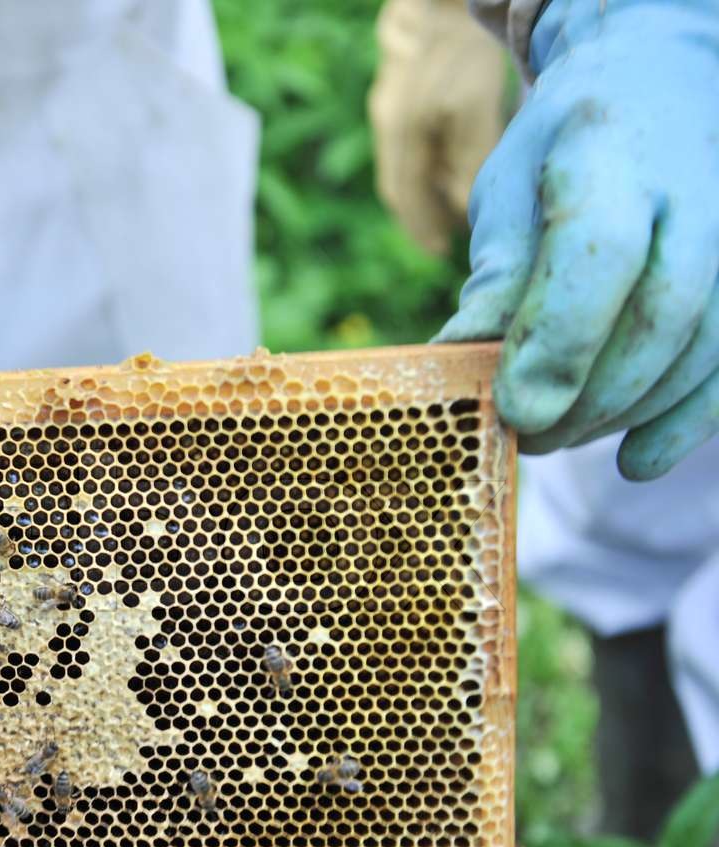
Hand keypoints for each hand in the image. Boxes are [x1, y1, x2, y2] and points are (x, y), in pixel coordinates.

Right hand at [368, 0, 508, 254]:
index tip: (440, 252)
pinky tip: (449, 153)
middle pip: (400, 181)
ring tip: (452, 197)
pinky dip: (429, 156)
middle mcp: (388, 122)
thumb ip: (469, 160)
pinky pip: (411, 135)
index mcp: (400, 136)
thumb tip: (466, 206)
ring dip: (427, 183)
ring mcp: (391, 100)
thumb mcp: (473, 109)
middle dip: (422, 211)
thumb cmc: (460, 51)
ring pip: (406, 158)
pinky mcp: (402, 83)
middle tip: (446, 233)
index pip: (405, 196)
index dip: (421, 227)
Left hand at [435, 0, 718, 479]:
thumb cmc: (563, 156)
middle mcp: (697, 187)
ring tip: (557, 439)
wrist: (658, 86)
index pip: (600, 253)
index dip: (559, 341)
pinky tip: (636, 461)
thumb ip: (496, 278)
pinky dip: (685, 422)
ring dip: (626, 413)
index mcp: (613, 151)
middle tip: (524, 436)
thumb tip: (452, 364)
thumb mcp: (509, 194)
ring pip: (701, 344)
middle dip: (586, 395)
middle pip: (659, 312)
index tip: (514, 408)